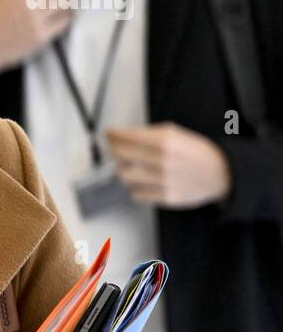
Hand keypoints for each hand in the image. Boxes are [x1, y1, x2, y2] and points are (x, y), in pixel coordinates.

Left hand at [106, 123, 231, 207]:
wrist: (222, 173)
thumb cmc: (197, 152)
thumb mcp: (176, 133)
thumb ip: (150, 134)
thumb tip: (124, 135)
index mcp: (165, 142)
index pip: (126, 137)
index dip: (113, 134)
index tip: (109, 133)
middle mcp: (162, 161)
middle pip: (121, 156)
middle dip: (114, 149)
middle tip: (115, 147)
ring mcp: (163, 181)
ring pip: (124, 176)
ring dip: (122, 168)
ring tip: (128, 164)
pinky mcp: (165, 197)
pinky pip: (136, 194)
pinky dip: (134, 186)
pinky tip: (140, 180)